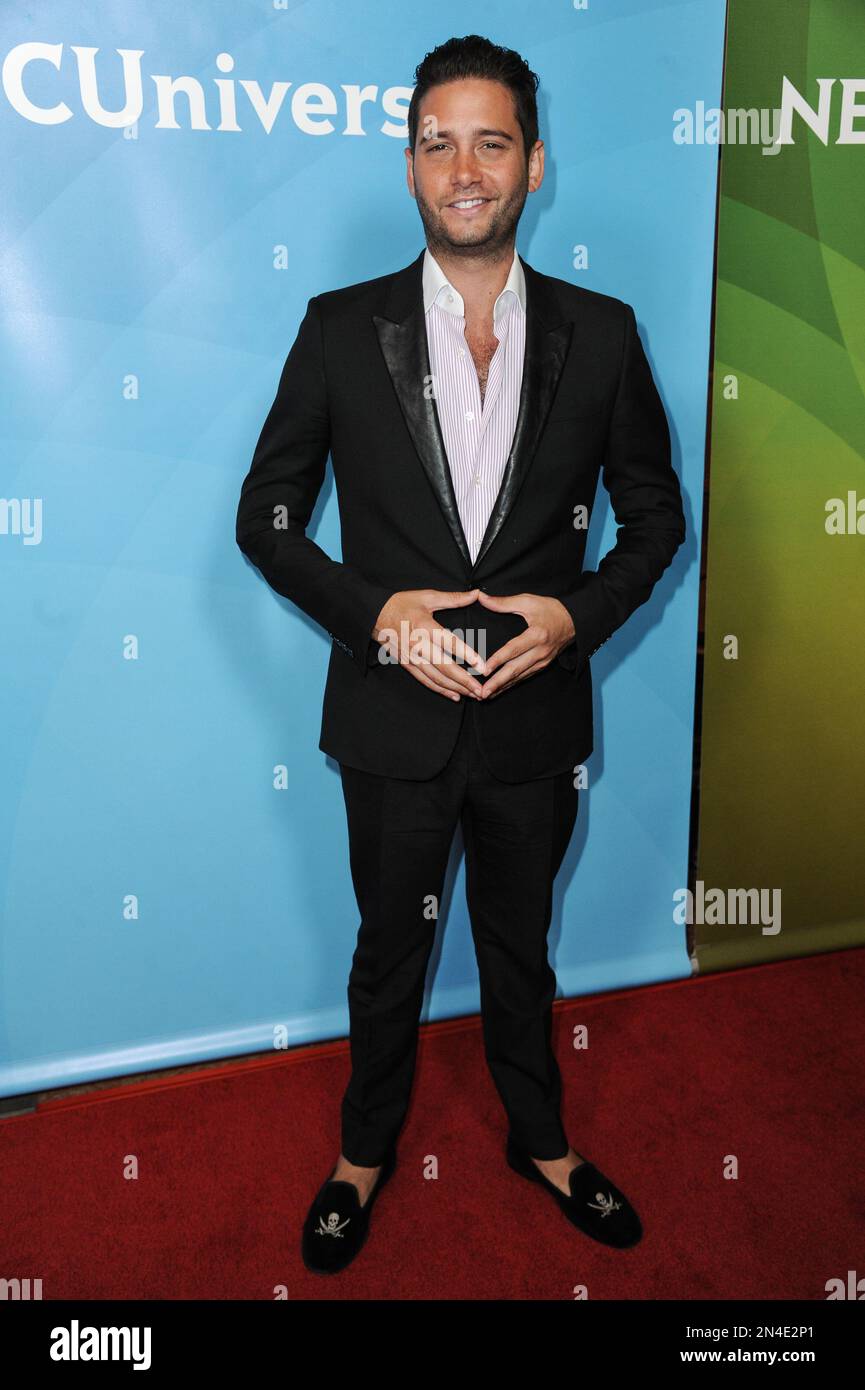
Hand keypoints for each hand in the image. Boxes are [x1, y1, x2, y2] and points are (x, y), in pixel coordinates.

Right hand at [372, 588, 486, 701]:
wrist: (374, 614)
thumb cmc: (401, 603)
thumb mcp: (427, 597)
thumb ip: (454, 598)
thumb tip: (476, 594)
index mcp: (426, 626)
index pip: (451, 644)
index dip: (468, 656)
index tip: (483, 667)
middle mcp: (419, 645)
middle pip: (445, 667)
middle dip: (465, 682)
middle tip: (482, 691)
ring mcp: (412, 657)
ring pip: (437, 678)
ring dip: (456, 689)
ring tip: (474, 695)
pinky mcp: (407, 664)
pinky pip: (425, 681)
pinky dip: (441, 690)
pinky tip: (455, 695)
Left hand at [475, 592, 574, 698]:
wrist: (574, 620)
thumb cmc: (551, 609)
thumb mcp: (528, 601)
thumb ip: (503, 602)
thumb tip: (481, 598)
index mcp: (537, 635)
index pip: (514, 649)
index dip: (498, 660)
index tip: (485, 669)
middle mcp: (541, 651)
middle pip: (516, 669)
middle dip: (498, 682)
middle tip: (482, 693)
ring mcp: (543, 661)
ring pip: (519, 677)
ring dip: (502, 687)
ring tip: (486, 695)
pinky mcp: (543, 665)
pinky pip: (525, 677)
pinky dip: (511, 685)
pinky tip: (499, 690)